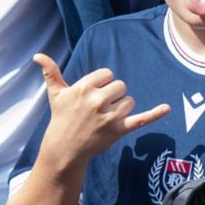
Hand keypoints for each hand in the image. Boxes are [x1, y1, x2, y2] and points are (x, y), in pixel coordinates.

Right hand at [35, 54, 168, 162]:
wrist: (64, 149)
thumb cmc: (61, 118)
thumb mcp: (55, 94)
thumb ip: (51, 72)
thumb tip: (37, 55)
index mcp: (84, 87)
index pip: (107, 74)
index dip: (102, 84)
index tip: (92, 95)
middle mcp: (97, 100)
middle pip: (120, 86)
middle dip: (112, 95)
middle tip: (98, 109)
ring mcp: (109, 116)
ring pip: (129, 101)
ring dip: (121, 107)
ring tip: (105, 118)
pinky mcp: (119, 130)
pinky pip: (141, 119)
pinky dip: (155, 114)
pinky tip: (167, 108)